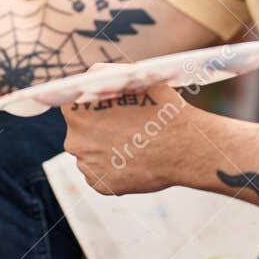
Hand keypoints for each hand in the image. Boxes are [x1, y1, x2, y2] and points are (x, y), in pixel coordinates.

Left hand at [61, 84, 200, 195]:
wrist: (184, 147)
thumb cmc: (161, 109)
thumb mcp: (131, 76)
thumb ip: (100, 74)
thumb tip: (85, 82)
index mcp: (76, 111)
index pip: (73, 107)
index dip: (93, 107)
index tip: (110, 110)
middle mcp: (74, 140)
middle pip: (81, 132)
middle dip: (99, 130)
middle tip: (128, 128)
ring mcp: (87, 165)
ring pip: (91, 154)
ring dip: (106, 150)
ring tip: (135, 144)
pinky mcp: (101, 185)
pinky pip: (102, 174)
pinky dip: (115, 169)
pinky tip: (134, 160)